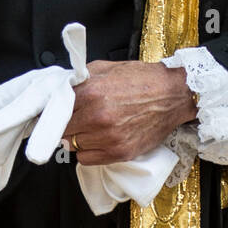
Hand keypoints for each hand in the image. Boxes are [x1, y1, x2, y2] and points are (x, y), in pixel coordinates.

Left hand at [62, 60, 195, 165]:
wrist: (173, 94)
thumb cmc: (142, 79)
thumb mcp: (106, 68)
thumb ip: (80, 79)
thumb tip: (60, 89)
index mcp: (91, 93)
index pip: (55, 109)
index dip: (55, 109)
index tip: (54, 111)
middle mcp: (98, 117)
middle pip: (62, 129)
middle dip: (66, 123)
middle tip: (75, 118)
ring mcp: (109, 137)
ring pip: (72, 146)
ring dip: (77, 138)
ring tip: (90, 127)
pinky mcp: (120, 152)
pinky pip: (86, 159)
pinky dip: (88, 151)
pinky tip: (98, 139)